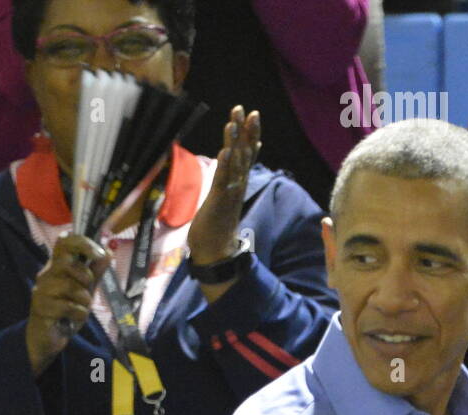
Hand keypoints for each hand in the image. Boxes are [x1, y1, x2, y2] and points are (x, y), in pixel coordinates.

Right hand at [25, 235, 110, 375]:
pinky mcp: (41, 308)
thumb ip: (95, 273)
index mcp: (57, 266)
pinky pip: (68, 306)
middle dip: (86, 278)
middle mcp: (47, 274)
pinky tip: (75, 318)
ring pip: (70, 286)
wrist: (47, 339)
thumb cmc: (65, 312)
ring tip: (80, 308)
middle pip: (68, 264)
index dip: (83, 243)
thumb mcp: (85, 290)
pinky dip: (79, 314)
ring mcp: (42, 290)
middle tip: (86, 292)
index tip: (99, 254)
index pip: (65, 241)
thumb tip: (108, 252)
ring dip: (83, 300)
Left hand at [187, 106, 261, 266]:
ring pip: (234, 164)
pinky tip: (226, 150)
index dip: (250, 134)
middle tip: (246, 110)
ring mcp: (230, 193)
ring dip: (235, 143)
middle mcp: (238, 185)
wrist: (216, 253)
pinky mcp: (219, 202)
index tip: (252, 114)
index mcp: (239, 183)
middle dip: (245, 131)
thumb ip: (234, 180)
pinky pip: (223, 180)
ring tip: (234, 122)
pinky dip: (225, 165)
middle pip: (244, 154)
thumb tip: (239, 169)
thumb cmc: (218, 225)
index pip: (247, 154)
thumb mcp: (227, 197)